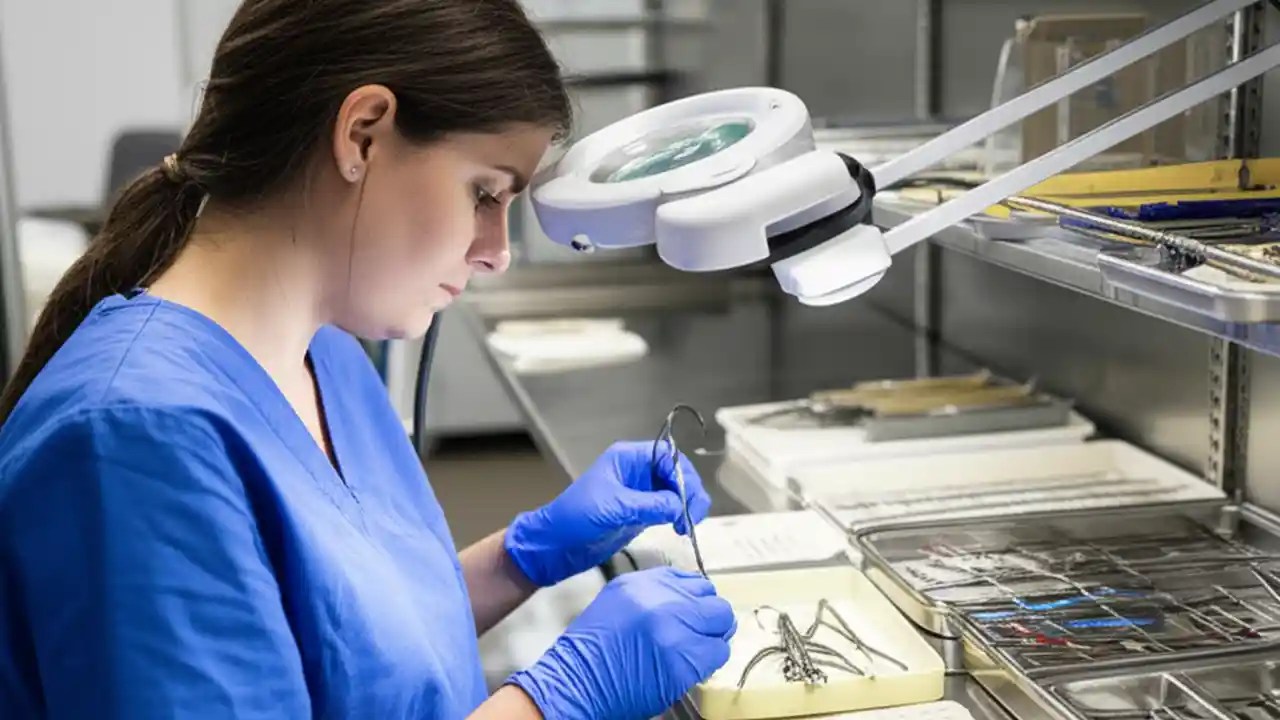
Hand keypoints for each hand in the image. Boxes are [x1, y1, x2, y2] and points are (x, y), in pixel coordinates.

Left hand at [505, 440, 709, 586]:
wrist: (556, 545)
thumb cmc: (577, 518)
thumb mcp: (615, 507)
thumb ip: (651, 504)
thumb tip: (680, 506)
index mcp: (627, 458)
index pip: (667, 455)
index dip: (681, 474)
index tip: (686, 498)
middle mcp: (637, 471)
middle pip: (676, 472)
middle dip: (689, 491)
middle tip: (693, 516)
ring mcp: (640, 492)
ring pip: (675, 491)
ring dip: (687, 505)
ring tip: (686, 525)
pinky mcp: (641, 512)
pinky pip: (669, 508)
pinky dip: (679, 515)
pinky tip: (680, 527)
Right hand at [508, 567, 734, 719]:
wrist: (576, 682)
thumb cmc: (591, 650)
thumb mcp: (617, 602)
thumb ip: (652, 594)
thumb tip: (687, 599)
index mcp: (643, 583)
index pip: (694, 581)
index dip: (696, 601)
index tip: (691, 614)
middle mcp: (662, 599)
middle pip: (713, 601)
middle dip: (709, 619)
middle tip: (698, 635)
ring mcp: (675, 628)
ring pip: (722, 624)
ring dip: (711, 639)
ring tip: (692, 652)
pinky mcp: (684, 659)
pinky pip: (718, 653)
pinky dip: (708, 661)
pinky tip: (689, 667)